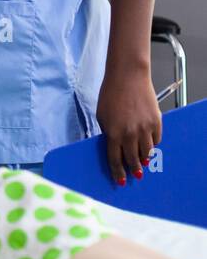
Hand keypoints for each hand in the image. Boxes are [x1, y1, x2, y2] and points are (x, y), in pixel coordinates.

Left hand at [96, 66, 161, 184]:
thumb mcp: (101, 116)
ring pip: (147, 152)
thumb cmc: (110, 95)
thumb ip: (107, 132)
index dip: (118, 172)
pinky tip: (149, 146)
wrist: (128, 78)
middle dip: (133, 169)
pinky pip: (156, 140)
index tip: (120, 180)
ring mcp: (145, 128)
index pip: (115, 159)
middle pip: (133, 158)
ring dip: (144, 159)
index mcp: (113, 133)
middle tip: (135, 175)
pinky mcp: (156, 122)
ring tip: (142, 163)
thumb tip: (112, 145)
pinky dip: (152, 144)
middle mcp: (130, 134)